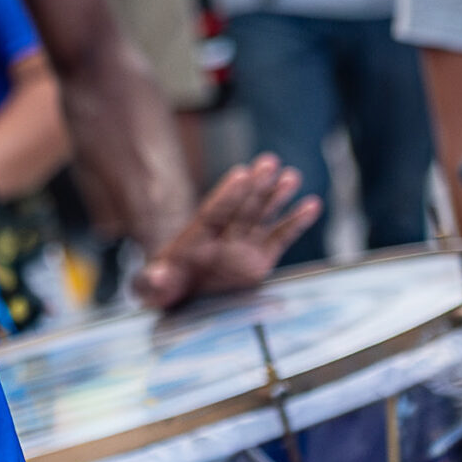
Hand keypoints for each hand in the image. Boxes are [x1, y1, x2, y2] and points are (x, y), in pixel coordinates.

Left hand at [133, 153, 318, 309]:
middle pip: (240, 208)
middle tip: (269, 162)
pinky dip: (295, 223)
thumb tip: (157, 276)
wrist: (180, 299)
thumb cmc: (162, 289)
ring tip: (291, 176)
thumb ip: (152, 283)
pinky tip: (311, 204)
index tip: (241, 174)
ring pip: (261, 216)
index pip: (214, 213)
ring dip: (276, 197)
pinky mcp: (259, 259)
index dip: (227, 195)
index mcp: (194, 238)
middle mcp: (222, 237)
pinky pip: (280, 238)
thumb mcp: (150, 289)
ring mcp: (242, 246)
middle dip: (255, 187)